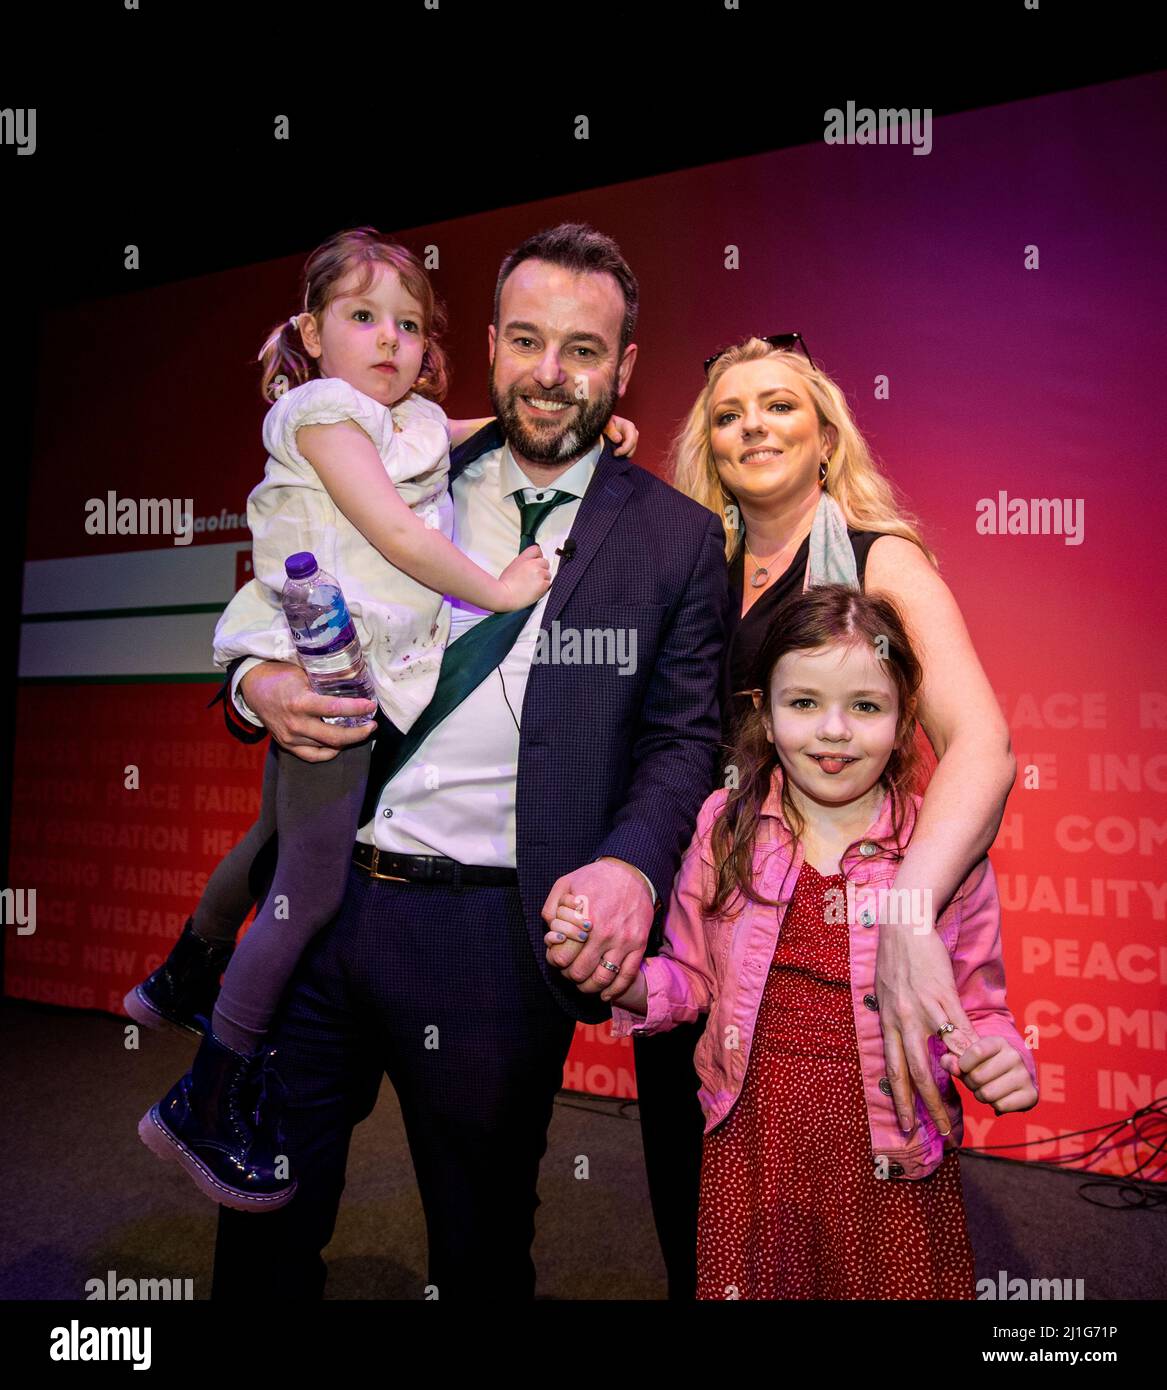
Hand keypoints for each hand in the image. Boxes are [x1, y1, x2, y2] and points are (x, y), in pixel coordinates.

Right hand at [238, 661, 377, 761]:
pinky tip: (340, 745)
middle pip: (335, 737)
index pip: (334, 709)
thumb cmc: (282, 677)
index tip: (371, 706)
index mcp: (300, 702)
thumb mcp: (303, 674)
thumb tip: (354, 682)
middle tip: (371, 725)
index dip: (356, 709)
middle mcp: (296, 724)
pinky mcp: (287, 745)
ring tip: (359, 731)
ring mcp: (291, 737)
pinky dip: (329, 752)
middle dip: (358, 733)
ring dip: (347, 741)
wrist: (254, 688)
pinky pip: (313, 756)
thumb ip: (324, 683)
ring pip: (327, 747)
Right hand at [497, 544, 551, 609]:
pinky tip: (534, 591)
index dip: (538, 556)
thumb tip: (530, 563)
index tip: (536, 561)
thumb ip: (523, 563)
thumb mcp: (512, 567)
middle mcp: (533, 564)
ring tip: (532, 586)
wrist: (505, 596)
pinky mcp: (543, 584)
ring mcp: (539, 573)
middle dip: (542, 569)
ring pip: (548, 574)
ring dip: (543, 580)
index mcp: (523, 558)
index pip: (536, 549)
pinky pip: (548, 584)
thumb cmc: (505, 585)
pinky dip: (543, 589)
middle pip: (545, 562)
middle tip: (534, 578)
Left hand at [540, 859, 653, 1000]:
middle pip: (580, 972)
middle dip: (570, 975)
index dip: (555, 961)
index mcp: (584, 919)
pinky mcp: (639, 945)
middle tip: (569, 970)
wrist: (631, 872)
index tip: (556, 959)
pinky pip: (626, 976)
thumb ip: (551, 908)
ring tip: (584, 984)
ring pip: (602, 979)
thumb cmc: (595, 878)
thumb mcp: (565, 884)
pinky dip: (614, 991)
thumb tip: (550, 934)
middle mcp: (604, 933)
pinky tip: (605, 995)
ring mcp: (624, 941)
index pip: (562, 957)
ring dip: (589, 987)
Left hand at [603, 414, 637, 456]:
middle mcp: (634, 433)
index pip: (631, 441)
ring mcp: (633, 439)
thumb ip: (611, 431)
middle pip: (633, 447)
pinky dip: (622, 455)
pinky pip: (629, 453)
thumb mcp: (606, 425)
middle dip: (623, 453)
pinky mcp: (631, 445)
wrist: (606, 425)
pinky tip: (616, 452)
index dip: (624, 449)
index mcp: (629, 426)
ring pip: (631, 452)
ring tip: (614, 451)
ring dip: (622, 454)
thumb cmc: (606, 423)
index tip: (615, 453)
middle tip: (613, 454)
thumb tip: (619, 439)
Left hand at [875, 922, 978, 1136]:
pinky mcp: (944, 997)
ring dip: (956, 1084)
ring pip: (941, 1056)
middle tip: (940, 1133)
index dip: (899, 1100)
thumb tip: (896, 1043)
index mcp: (887, 1022)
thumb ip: (892, 1020)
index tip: (905, 1126)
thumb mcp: (884, 993)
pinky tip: (983, 1069)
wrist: (904, 925)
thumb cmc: (894, 960)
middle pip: (915, 1072)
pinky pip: (961, 1030)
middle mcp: (902, 1020)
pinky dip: (972, 1051)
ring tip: (970, 1103)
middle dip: (928, 1106)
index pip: (892, 1070)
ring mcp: (924, 1009)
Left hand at [939, 1035, 1037, 1113]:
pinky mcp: (1031, 1095)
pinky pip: (1001, 1106)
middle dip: (970, 1083)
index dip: (963, 1064)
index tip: (963, 1067)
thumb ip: (951, 1060)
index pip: (976, 1051)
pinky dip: (995, 1105)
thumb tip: (953, 1066)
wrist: (1013, 1077)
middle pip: (978, 1076)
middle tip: (976, 1081)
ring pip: (988, 1093)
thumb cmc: (983, 1066)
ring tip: (986, 1088)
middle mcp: (1015, 1056)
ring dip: (981, 1095)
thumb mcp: (966, 1058)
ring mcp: (1025, 1075)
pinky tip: (999, 1097)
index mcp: (999, 1042)